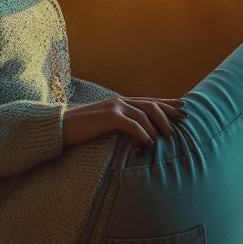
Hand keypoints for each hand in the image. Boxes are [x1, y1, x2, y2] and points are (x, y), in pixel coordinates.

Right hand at [63, 95, 189, 146]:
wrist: (59, 127)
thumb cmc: (82, 130)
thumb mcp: (104, 125)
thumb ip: (120, 124)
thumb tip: (137, 134)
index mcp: (120, 102)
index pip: (149, 101)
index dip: (168, 103)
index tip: (183, 107)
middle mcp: (119, 101)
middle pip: (151, 104)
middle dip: (169, 112)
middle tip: (183, 121)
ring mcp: (114, 107)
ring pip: (145, 113)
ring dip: (158, 126)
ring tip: (166, 137)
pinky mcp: (108, 116)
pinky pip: (132, 124)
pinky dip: (143, 133)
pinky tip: (149, 142)